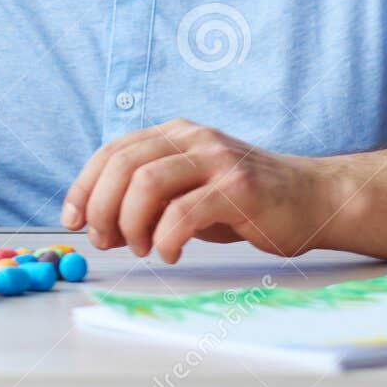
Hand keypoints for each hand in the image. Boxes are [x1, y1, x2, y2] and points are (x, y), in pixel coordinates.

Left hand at [60, 118, 349, 262]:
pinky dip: (165, 239)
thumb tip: (100, 225)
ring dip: (131, 223)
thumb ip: (148, 198)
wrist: (314, 200)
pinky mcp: (238, 189)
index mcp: (174, 133)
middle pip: (123, 165)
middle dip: (102, 207)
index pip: (112, 151)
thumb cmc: (245, 201)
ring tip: (140, 247)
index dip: (84, 186)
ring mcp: (217, 160)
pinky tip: (170, 253)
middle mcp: (192, 138)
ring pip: (147, 184)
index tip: (72, 218)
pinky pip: (183, 213)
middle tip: (105, 240)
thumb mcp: (189, 189)